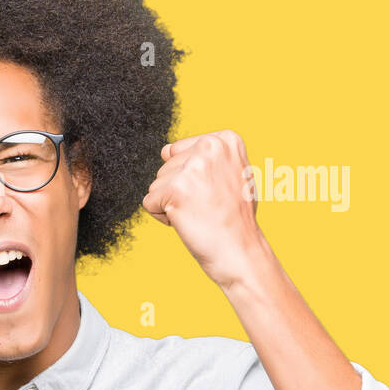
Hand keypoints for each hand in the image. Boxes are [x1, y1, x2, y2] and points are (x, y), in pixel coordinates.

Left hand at [142, 129, 268, 289]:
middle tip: (207, 206)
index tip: (215, 192)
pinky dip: (163, 217)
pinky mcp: (175, 189)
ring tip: (200, 214)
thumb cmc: (234, 217)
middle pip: (165, 168)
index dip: (190, 179)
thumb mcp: (230, 174)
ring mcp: (192, 167)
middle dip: (178, 191)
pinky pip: (149, 203)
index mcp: (224, 140)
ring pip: (156, 185)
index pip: (177, 152)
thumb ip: (201, 158)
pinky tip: (188, 221)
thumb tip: (166, 150)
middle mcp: (209, 147)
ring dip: (171, 204)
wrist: (239, 250)